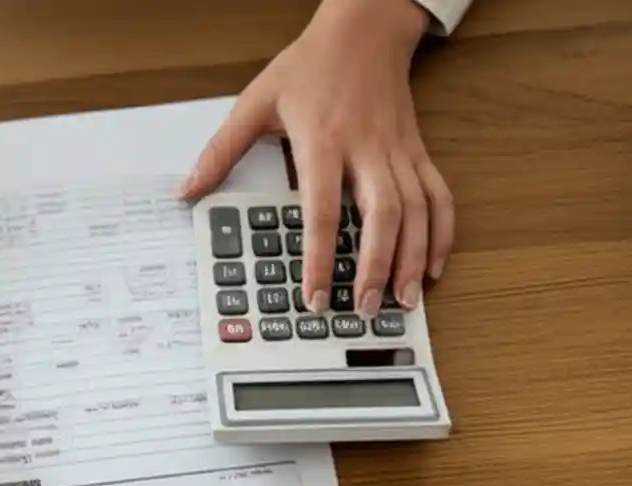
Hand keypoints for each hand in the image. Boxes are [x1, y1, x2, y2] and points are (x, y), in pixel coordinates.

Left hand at [181, 0, 453, 316]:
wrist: (363, 30)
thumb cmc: (309, 66)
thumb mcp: (255, 102)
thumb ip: (221, 151)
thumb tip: (189, 190)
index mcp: (323, 141)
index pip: (323, 210)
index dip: (320, 258)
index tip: (315, 296)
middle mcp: (367, 149)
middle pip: (383, 215)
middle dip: (378, 267)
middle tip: (366, 309)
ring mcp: (398, 152)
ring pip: (417, 211)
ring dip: (413, 259)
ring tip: (402, 301)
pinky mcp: (418, 151)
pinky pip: (439, 196)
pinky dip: (442, 234)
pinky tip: (433, 267)